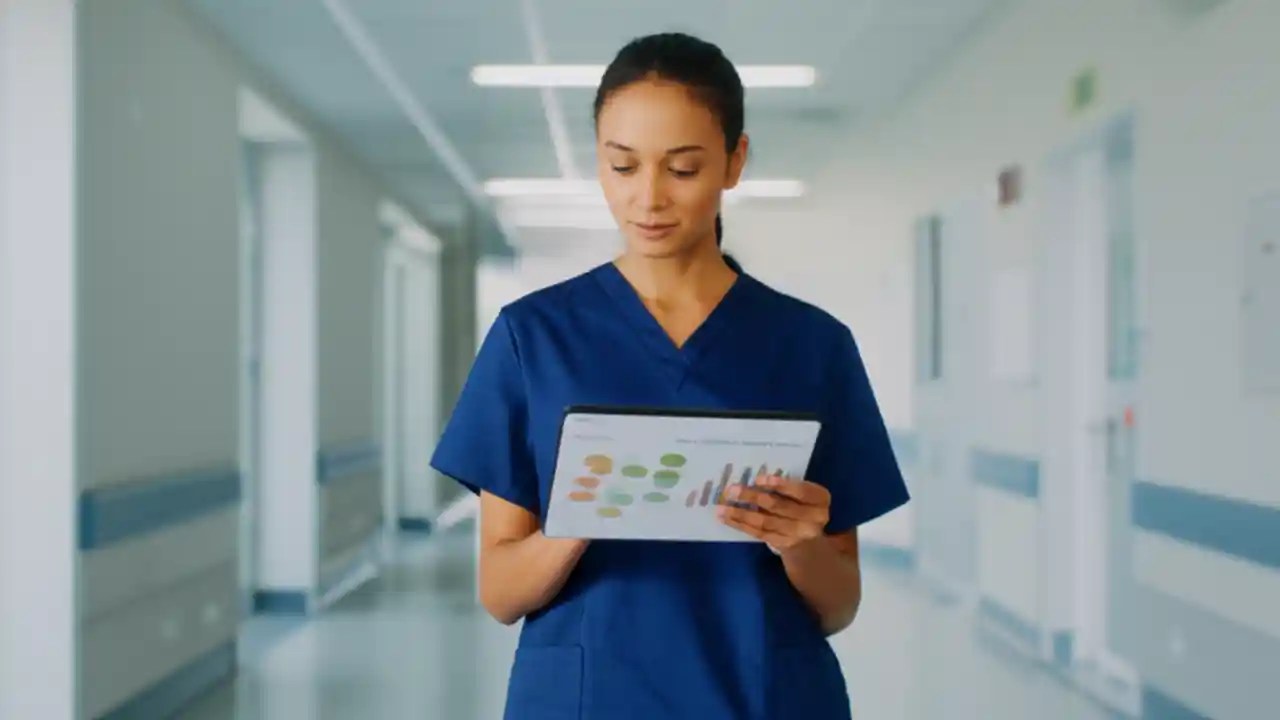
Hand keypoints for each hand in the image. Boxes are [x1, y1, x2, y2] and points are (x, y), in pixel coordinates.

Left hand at [715, 471, 830, 552]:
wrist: (808, 538)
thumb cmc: (801, 505)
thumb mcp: (802, 493)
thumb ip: (785, 486)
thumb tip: (753, 479)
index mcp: (820, 499)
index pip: (800, 492)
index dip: (780, 485)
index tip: (758, 479)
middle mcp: (813, 519)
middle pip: (780, 507)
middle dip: (754, 497)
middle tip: (732, 490)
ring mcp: (797, 534)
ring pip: (766, 522)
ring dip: (742, 513)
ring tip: (723, 506)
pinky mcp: (782, 544)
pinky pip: (759, 533)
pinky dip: (741, 525)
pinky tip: (726, 518)